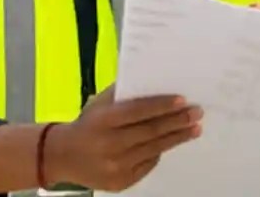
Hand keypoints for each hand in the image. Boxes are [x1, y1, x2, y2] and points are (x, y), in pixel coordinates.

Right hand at [46, 83, 202, 191]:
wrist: (62, 157)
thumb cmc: (87, 124)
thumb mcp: (99, 104)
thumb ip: (123, 93)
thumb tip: (154, 78)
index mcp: (103, 121)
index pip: (138, 111)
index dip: (162, 105)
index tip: (183, 100)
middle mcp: (109, 144)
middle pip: (151, 132)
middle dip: (177, 122)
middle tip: (197, 113)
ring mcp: (115, 166)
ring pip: (154, 150)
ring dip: (177, 138)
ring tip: (195, 129)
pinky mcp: (120, 182)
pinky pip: (148, 164)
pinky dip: (160, 152)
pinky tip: (171, 142)